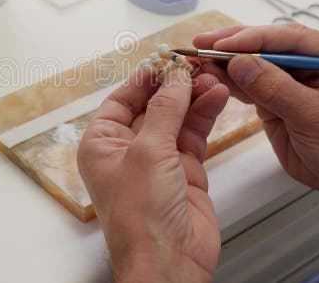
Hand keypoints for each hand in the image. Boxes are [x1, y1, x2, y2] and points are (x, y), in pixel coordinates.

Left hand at [77, 68, 228, 282]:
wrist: (169, 261)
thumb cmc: (141, 217)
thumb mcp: (149, 152)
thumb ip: (166, 110)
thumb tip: (174, 76)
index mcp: (102, 144)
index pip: (121, 99)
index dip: (144, 78)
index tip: (166, 58)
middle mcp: (127, 151)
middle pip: (152, 105)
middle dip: (174, 84)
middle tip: (196, 63)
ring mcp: (157, 161)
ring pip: (177, 117)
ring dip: (194, 96)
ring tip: (212, 75)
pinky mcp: (184, 171)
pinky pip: (194, 134)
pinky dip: (205, 114)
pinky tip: (217, 96)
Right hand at [192, 23, 318, 194]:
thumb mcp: (311, 116)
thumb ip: (275, 88)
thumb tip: (238, 63)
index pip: (291, 38)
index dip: (255, 38)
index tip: (223, 44)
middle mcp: (314, 60)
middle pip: (269, 43)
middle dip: (235, 44)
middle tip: (202, 43)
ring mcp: (294, 76)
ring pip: (255, 60)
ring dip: (227, 61)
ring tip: (199, 60)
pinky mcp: (276, 92)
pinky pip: (249, 81)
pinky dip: (229, 79)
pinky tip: (209, 75)